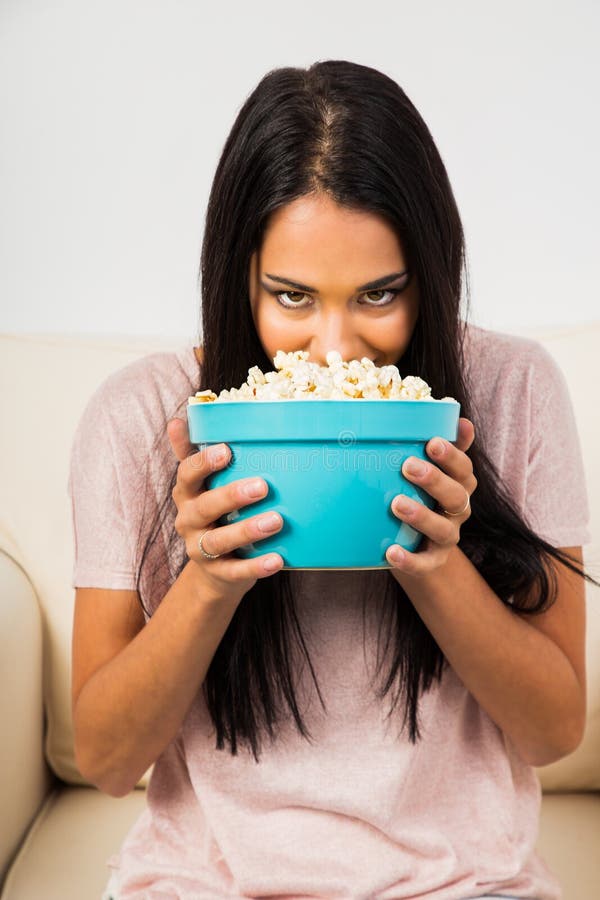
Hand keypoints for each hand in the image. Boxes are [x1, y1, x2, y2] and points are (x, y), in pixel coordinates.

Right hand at [167, 418, 284, 603]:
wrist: (214, 569)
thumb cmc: (217, 514)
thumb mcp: (204, 484)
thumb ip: (195, 452)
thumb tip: (182, 416)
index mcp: (188, 493)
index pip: (187, 474)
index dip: (204, 463)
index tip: (227, 450)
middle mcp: (189, 520)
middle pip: (204, 507)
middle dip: (232, 495)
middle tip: (263, 486)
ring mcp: (200, 549)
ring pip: (218, 541)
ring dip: (247, 530)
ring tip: (276, 521)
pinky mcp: (217, 573)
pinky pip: (235, 572)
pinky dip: (255, 567)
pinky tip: (276, 560)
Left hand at [386, 417, 476, 577]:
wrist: (412, 540)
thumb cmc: (415, 490)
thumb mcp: (425, 464)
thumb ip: (436, 438)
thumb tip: (447, 402)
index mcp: (458, 483)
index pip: (463, 468)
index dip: (451, 455)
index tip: (431, 441)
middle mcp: (458, 509)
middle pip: (457, 496)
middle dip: (434, 480)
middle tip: (408, 467)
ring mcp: (447, 536)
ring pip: (445, 530)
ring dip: (422, 516)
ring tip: (396, 504)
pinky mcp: (433, 561)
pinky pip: (426, 564)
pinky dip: (411, 560)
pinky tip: (392, 552)